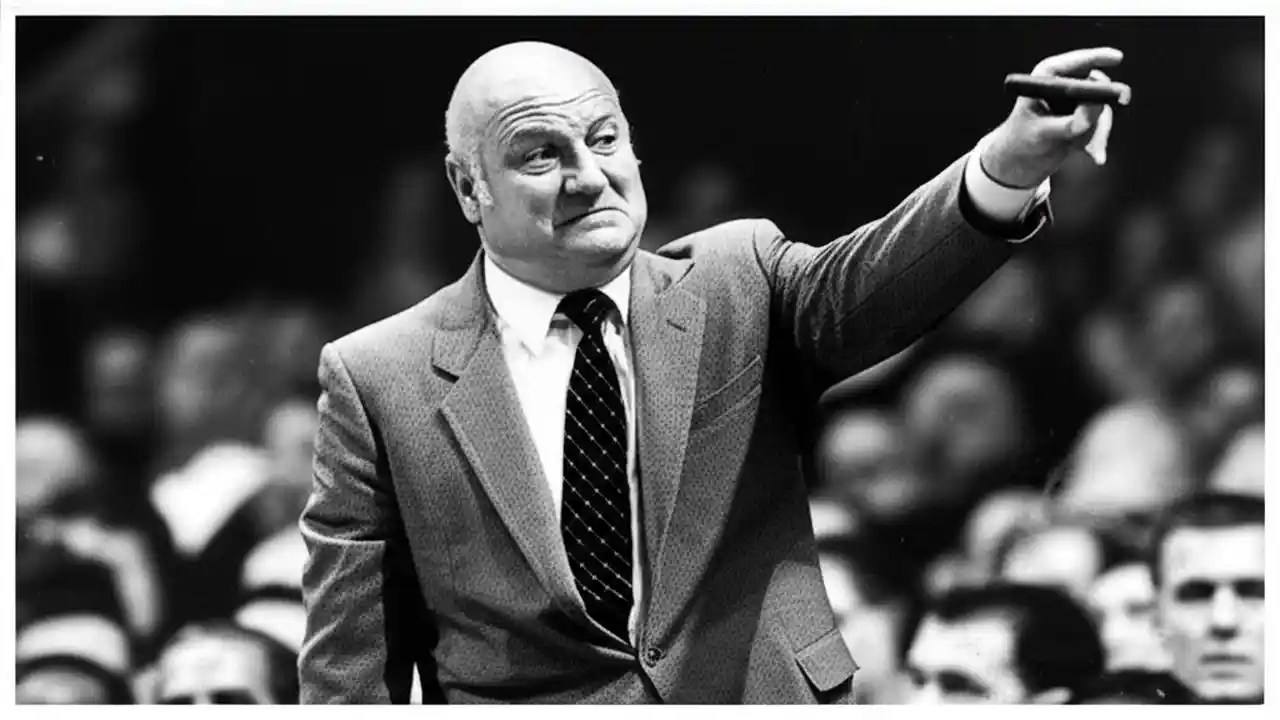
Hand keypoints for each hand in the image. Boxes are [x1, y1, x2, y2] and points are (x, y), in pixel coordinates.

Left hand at [981, 47, 1130, 187]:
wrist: (1022, 162)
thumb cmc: (1021, 141)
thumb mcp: (1041, 134)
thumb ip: (1068, 123)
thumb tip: (1092, 109)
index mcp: (1046, 79)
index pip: (1074, 62)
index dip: (1097, 56)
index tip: (1117, 58)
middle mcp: (1064, 85)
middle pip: (1095, 86)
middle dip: (1100, 106)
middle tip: (1118, 105)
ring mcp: (1077, 101)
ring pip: (1101, 109)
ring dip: (1096, 132)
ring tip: (1083, 150)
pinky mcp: (1085, 117)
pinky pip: (1101, 126)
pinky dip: (1098, 142)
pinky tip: (1096, 158)